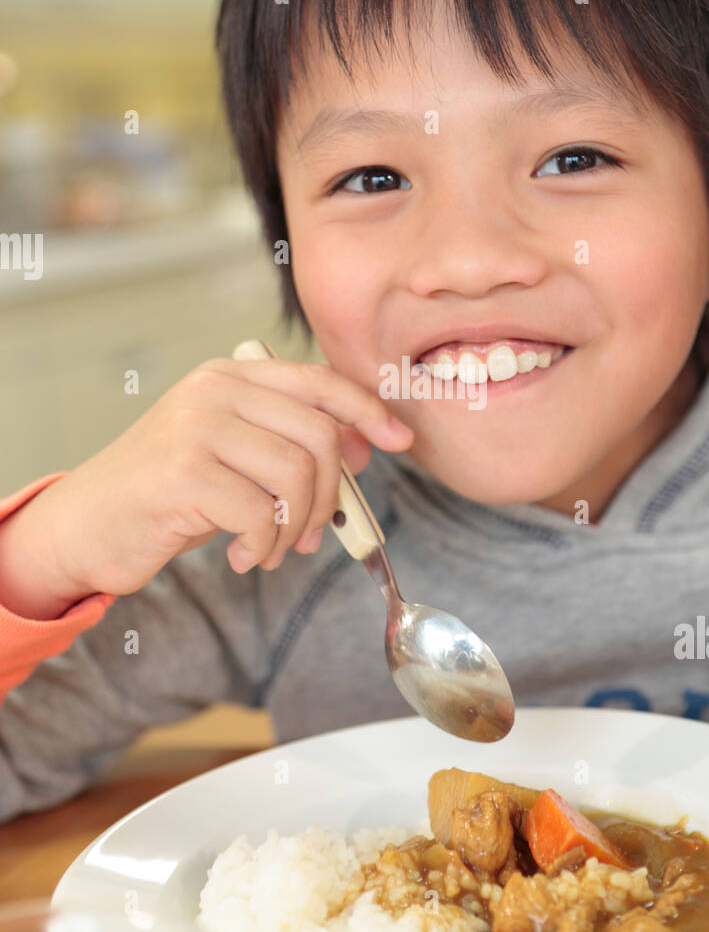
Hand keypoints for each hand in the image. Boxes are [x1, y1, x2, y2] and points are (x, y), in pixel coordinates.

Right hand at [0, 357, 412, 612]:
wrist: (86, 525)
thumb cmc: (165, 492)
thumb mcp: (232, 455)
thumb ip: (288, 441)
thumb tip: (362, 444)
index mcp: (230, 375)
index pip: (319, 381)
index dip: (367, 410)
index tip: (399, 440)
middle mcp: (214, 390)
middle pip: (318, 435)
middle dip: (328, 496)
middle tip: (310, 534)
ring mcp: (197, 427)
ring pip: (296, 474)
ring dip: (296, 527)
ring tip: (272, 548)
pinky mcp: (184, 473)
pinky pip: (261, 514)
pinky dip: (263, 547)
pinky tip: (241, 556)